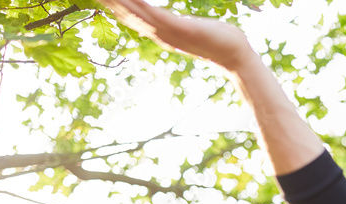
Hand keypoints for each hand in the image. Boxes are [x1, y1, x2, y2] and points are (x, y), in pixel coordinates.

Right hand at [97, 0, 254, 70]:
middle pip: (125, 14)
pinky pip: (150, 12)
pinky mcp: (177, 27)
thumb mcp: (193, 28)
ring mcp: (167, 32)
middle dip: (108, 2)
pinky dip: (134, 2)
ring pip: (133, 13)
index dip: (114, 4)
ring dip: (115, 2)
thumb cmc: (221, 40)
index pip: (131, 15)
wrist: (237, 56)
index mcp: (163, 32)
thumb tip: (178, 23)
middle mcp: (160, 33)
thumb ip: (180, 24)